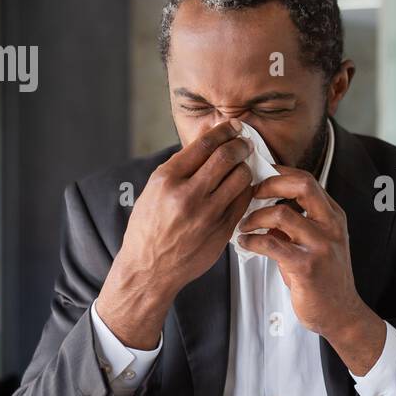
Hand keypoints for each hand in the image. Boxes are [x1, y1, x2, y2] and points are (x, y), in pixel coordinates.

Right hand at [96, 120, 254, 348]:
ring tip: (243, 166)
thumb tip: (206, 144)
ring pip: (241, 177)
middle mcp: (187, 195)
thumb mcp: (154, 191)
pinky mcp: (222, 230)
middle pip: (227, 157)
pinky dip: (246, 190)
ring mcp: (207, 214)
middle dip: (240, 145)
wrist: (149, 270)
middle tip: (244, 143)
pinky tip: (242, 188)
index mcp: (167, 180)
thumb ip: (180, 168)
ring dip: (246, 167)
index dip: (223, 131)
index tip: (232, 126)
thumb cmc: (149, 229)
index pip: (204, 144)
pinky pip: (243, 201)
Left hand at [237, 166, 385, 373]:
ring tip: (243, 226)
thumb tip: (263, 208)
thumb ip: (295, 224)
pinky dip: (252, 240)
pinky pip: (272, 244)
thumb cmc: (324, 279)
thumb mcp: (315, 243)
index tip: (258, 176)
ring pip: (282, 213)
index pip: (307, 179)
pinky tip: (245, 243)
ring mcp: (321, 245)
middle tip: (249, 194)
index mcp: (333, 216)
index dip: (279, 172)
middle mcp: (331, 226)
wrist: (341, 313)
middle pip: (302, 185)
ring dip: (254, 217)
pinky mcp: (307, 266)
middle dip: (269, 184)